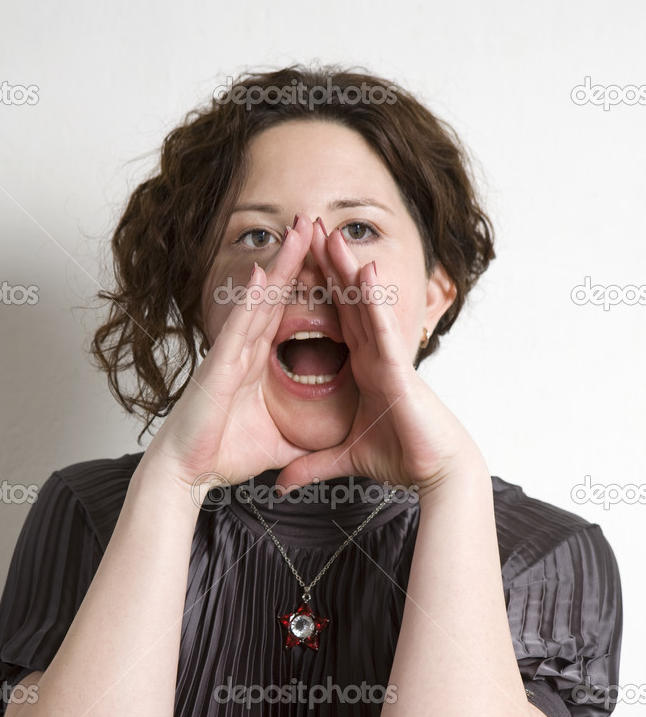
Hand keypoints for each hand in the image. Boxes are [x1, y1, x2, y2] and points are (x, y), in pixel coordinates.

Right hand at [143, 216, 318, 495]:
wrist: (187, 473)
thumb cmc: (221, 456)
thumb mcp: (277, 443)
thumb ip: (302, 435)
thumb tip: (329, 443)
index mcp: (255, 365)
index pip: (285, 317)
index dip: (304, 287)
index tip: (326, 261)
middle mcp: (242, 352)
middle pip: (274, 297)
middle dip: (295, 260)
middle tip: (314, 224)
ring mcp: (229, 355)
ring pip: (259, 301)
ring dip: (279, 265)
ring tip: (299, 231)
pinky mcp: (218, 366)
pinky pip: (238, 327)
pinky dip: (249, 300)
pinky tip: (263, 272)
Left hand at [276, 218, 485, 493]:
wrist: (436, 473)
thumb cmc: (403, 459)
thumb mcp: (343, 460)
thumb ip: (311, 466)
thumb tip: (281, 485)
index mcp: (364, 370)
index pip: (337, 322)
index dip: (320, 292)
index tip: (298, 264)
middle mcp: (376, 357)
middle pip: (348, 303)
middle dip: (330, 267)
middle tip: (310, 231)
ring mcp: (389, 359)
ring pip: (365, 307)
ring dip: (348, 270)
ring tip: (330, 234)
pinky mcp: (399, 370)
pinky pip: (382, 330)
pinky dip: (373, 301)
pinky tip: (364, 271)